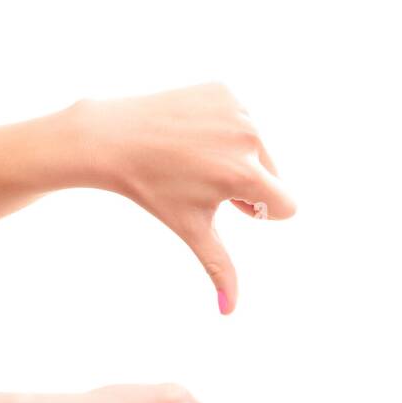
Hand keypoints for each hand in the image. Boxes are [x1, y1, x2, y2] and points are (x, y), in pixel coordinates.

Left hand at [76, 83, 295, 312]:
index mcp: (244, 174)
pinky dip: (225, 131)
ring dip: (238, 159)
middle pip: (274, 176)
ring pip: (259, 148)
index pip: (287, 207)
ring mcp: (236, 110)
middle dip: (249, 186)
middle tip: (205, 183)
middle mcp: (247, 137)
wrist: (114, 138)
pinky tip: (195, 135)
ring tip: (198, 159)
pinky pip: (241, 121)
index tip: (232, 208)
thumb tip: (228, 311)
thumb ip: (220, 268)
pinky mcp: (224, 91)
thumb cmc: (152, 189)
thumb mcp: (192, 231)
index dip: (260, 213)